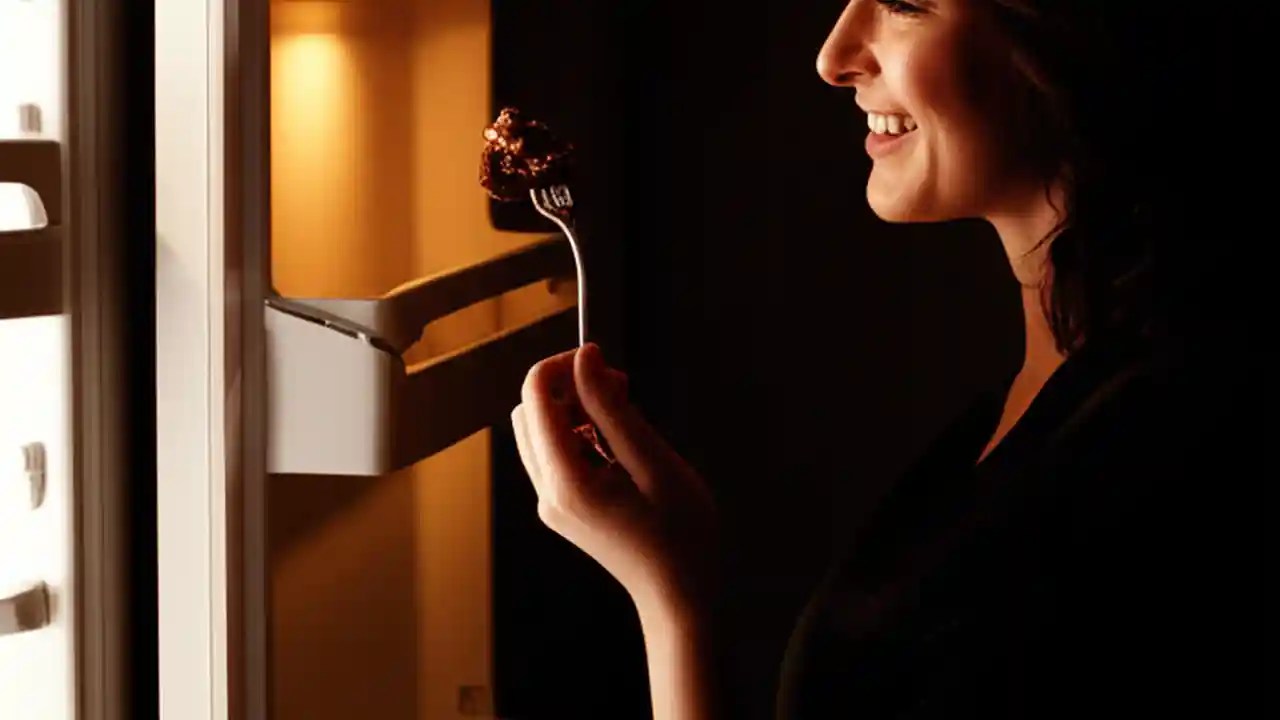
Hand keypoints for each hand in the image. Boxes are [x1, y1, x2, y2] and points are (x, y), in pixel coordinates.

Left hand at [511, 343, 718, 613]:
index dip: (563, 365)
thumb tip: (585, 359)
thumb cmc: (680, 534)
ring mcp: (550, 503)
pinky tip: (616, 442)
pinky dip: (577, 433)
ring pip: (537, 431)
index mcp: (567, 483)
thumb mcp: (653, 461)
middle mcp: (547, 493)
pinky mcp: (561, 507)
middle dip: (566, 386)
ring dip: (572, 409)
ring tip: (622, 414)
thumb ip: (613, 408)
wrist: (678, 593)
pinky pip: (553, 454)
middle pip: (528, 412)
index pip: (535, 397)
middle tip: (618, 387)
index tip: (602, 359)